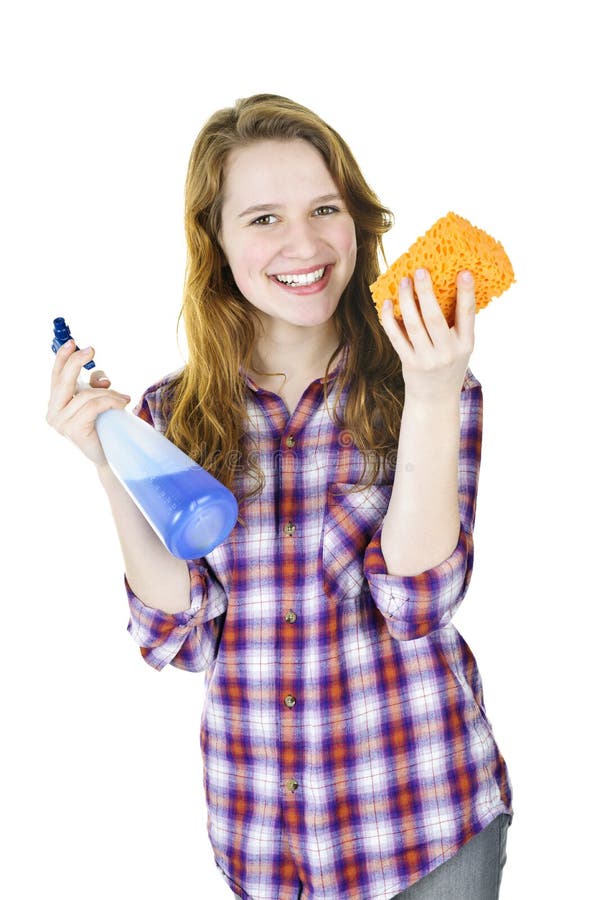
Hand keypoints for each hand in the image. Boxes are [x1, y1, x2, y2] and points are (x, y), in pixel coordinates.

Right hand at [46, 340, 130, 465]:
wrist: (110, 456)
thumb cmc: (104, 426)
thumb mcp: (97, 399)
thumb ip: (95, 385)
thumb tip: (102, 378)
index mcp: (56, 403)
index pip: (56, 376)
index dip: (62, 358)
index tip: (73, 342)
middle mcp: (53, 412)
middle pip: (63, 380)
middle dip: (77, 362)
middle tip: (91, 349)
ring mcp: (60, 423)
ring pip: (86, 394)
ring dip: (109, 393)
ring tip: (124, 398)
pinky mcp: (73, 430)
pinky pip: (93, 406)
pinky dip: (110, 401)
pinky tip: (122, 404)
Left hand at [380, 268, 475, 401]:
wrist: (435, 399)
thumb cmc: (449, 364)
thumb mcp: (461, 346)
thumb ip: (456, 323)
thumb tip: (445, 284)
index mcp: (466, 344)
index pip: (467, 315)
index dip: (466, 293)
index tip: (464, 272)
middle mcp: (447, 352)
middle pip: (434, 318)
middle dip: (427, 293)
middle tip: (421, 271)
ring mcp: (427, 359)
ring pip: (413, 325)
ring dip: (407, 301)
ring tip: (404, 281)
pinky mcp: (409, 363)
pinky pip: (396, 337)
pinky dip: (390, 319)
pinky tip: (387, 303)